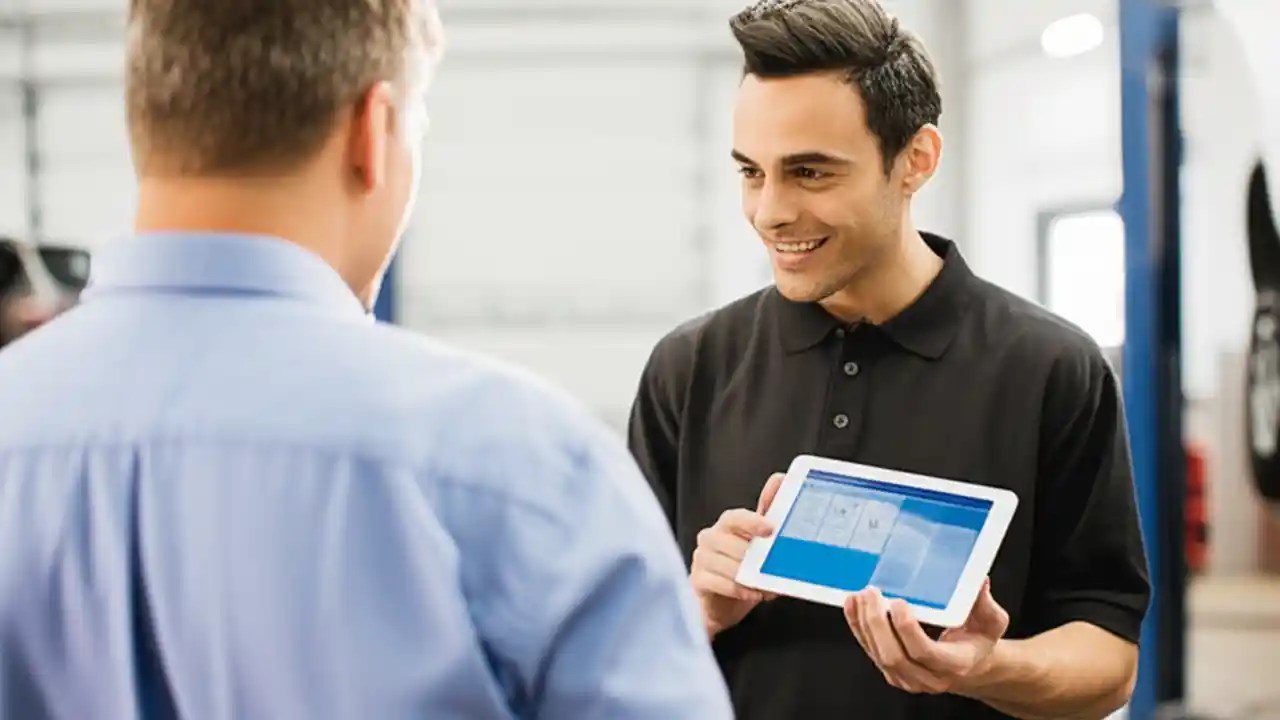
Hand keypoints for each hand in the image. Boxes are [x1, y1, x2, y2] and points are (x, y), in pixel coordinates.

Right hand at [690, 473, 783, 637]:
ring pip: (725, 564)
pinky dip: (737, 589)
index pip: (735, 517)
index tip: (771, 530)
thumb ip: (768, 514)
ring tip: (765, 586)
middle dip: (754, 558)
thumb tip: (779, 480)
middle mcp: (710, 538)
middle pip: (730, 542)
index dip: (752, 522)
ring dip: (748, 577)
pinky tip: (751, 593)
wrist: (724, 605)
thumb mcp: (760, 543)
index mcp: (726, 525)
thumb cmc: (742, 570)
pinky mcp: (696, 580)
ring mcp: (700, 558)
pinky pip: (717, 582)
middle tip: (772, 568)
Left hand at [843, 578, 1009, 694]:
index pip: (924, 652)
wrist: (970, 667)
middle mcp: (928, 677)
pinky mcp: (891, 672)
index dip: (907, 629)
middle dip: (877, 623)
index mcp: (954, 664)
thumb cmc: (978, 641)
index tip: (898, 602)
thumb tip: (980, 581)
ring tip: (861, 596)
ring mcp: (907, 678)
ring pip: (878, 655)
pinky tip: (853, 606)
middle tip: (872, 594)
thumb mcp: (992, 622)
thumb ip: (986, 604)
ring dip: (864, 624)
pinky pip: (870, 651)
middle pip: (894, 656)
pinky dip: (858, 627)